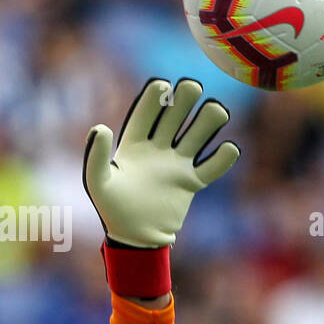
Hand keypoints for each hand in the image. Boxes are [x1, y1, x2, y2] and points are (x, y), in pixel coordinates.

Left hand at [83, 78, 239, 249]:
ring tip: (216, 112)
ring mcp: (176, 164)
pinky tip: (227, 148)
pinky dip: (224, 157)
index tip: (163, 84)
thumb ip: (96, 156)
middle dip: (185, 99)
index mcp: (134, 144)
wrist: (135, 239)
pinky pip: (213, 166)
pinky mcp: (191, 182)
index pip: (147, 112)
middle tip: (193, 89)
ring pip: (198, 133)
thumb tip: (100, 127)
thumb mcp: (98, 183)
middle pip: (176, 115)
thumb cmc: (113, 210)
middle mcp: (158, 149)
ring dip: (209, 119)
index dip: (155, 96)